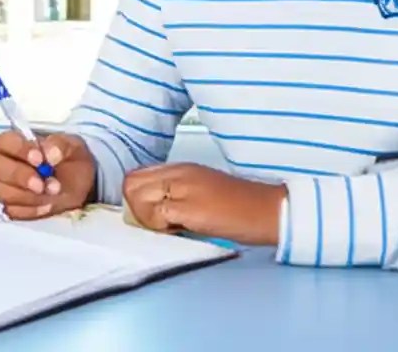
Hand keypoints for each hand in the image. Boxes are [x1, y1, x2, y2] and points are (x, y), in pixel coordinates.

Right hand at [0, 131, 95, 219]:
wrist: (81, 185)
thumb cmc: (71, 160)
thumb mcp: (73, 146)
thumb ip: (60, 145)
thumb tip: (50, 154)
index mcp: (16, 143)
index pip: (4, 142)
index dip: (18, 150)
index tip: (40, 160)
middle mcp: (4, 164)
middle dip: (19, 176)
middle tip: (42, 184)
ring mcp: (5, 186)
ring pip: (2, 192)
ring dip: (28, 196)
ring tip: (53, 192)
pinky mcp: (11, 207)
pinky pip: (12, 211)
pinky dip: (32, 209)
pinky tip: (48, 205)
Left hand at [122, 163, 286, 245]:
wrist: (267, 210)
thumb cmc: (238, 207)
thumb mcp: (200, 189)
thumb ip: (173, 193)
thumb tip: (146, 210)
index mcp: (180, 167)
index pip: (135, 176)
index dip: (136, 198)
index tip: (151, 214)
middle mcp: (179, 172)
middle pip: (130, 185)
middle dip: (135, 208)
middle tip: (158, 223)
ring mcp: (184, 187)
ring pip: (138, 199)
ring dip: (147, 218)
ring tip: (171, 226)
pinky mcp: (190, 206)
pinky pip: (156, 215)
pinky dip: (160, 227)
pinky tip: (180, 230)